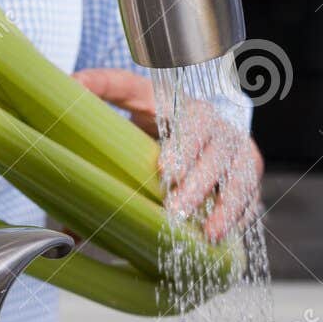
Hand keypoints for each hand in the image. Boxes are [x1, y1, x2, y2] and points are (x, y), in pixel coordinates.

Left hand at [74, 66, 263, 239]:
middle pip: (217, 158)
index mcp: (192, 109)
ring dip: (227, 209)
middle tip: (176, 211)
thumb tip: (72, 82)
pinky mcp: (248, 177)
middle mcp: (222, 130)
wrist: (196, 119)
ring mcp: (239, 154)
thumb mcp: (133, 91)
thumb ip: (103, 85)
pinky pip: (251, 199)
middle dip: (199, 186)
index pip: (193, 125)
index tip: (164, 171)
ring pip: (241, 180)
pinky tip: (225, 239)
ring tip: (210, 235)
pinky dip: (240, 218)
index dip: (183, 147)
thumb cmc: (158, 109)